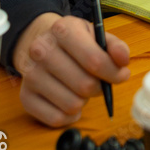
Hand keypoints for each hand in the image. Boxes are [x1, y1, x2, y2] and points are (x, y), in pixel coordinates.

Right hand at [13, 13, 130, 126]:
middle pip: (85, 85)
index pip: (95, 60)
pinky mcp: (25, 96)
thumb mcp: (96, 34)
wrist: (41, 43)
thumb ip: (115, 46)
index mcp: (63, 30)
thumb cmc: (75, 41)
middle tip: (98, 81)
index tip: (121, 75)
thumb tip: (123, 63)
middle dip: (99, 87)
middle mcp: (41, 51)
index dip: (114, 73)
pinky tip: (70, 101)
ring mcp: (30, 75)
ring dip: (84, 101)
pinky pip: (56, 119)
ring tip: (81, 88)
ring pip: (72, 105)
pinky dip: (70, 116)